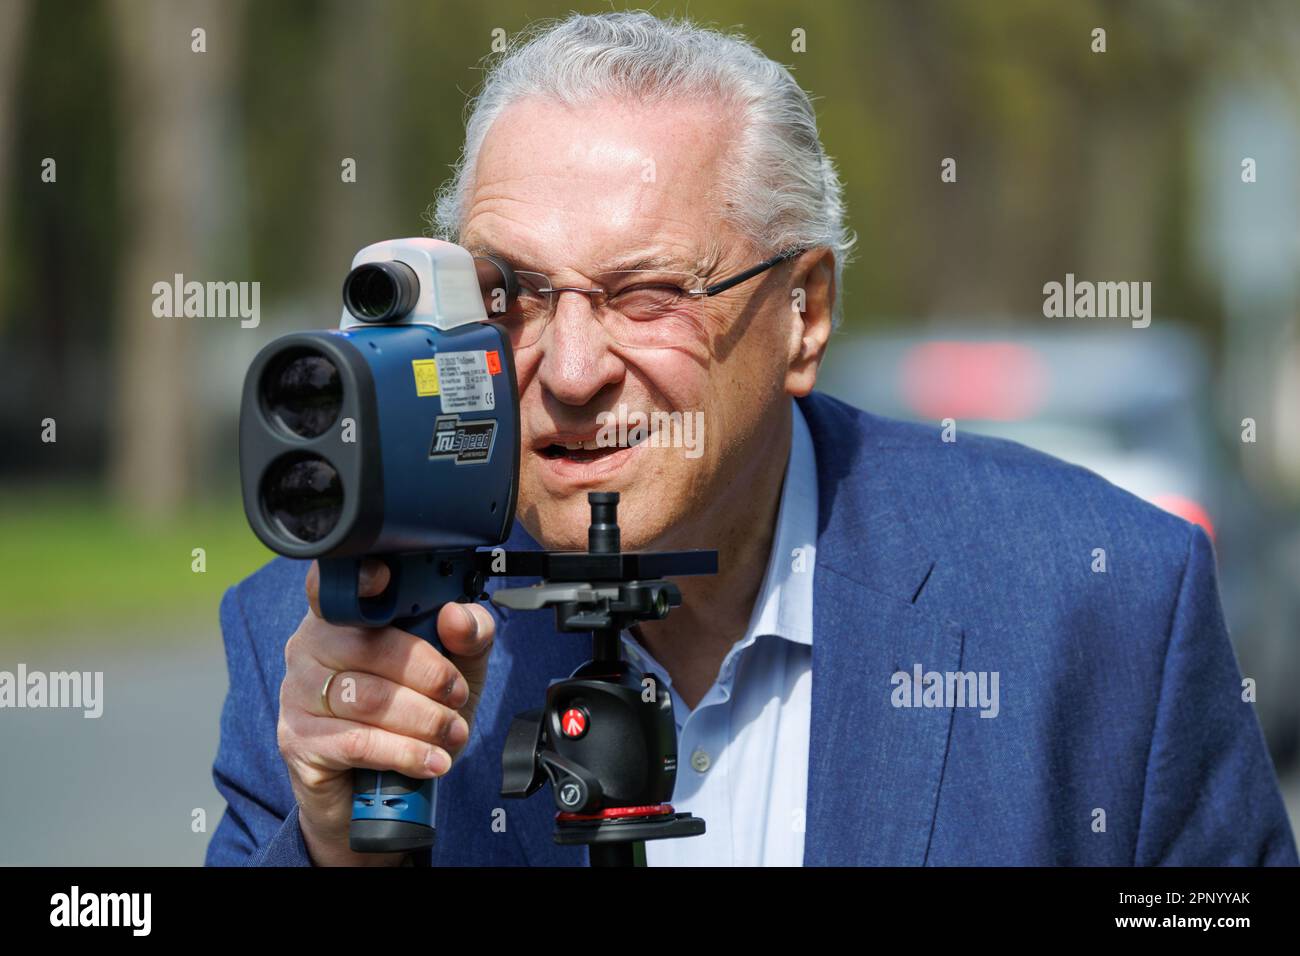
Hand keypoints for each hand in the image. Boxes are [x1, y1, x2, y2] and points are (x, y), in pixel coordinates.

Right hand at [276, 559, 495, 865]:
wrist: (382, 791)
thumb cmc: (414, 713)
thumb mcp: (455, 670)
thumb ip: (468, 637)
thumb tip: (457, 616)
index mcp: (343, 617)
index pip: (333, 586)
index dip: (356, 580)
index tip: (383, 579)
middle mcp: (310, 647)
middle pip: (367, 645)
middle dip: (427, 673)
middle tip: (458, 695)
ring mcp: (297, 694)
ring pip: (366, 697)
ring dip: (423, 719)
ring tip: (452, 732)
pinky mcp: (298, 741)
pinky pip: (357, 741)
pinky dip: (405, 751)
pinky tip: (432, 760)